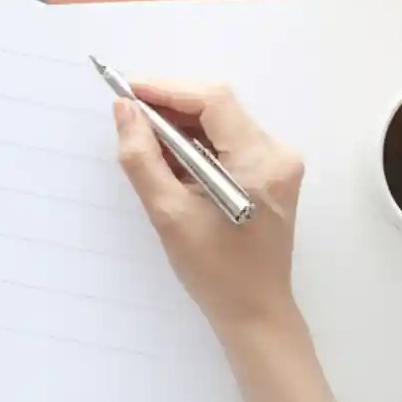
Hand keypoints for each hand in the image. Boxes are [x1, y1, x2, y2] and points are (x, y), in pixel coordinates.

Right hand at [112, 81, 303, 330]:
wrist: (254, 312)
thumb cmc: (213, 271)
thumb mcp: (168, 214)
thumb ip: (142, 158)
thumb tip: (124, 111)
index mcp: (258, 162)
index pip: (214, 101)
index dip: (168, 89)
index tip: (129, 91)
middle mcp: (276, 153)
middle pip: (218, 108)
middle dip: (171, 107)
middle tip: (129, 115)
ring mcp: (277, 163)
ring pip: (221, 123)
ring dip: (181, 126)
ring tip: (144, 141)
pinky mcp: (270, 173)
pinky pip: (227, 142)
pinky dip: (196, 144)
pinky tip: (170, 160)